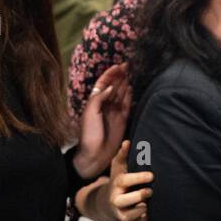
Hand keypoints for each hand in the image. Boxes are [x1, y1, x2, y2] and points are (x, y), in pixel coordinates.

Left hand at [73, 64, 131, 178]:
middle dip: (119, 76)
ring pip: (121, 94)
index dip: (110, 74)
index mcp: (95, 102)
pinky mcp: (122, 119)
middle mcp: (105, 105)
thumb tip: (110, 86)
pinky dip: (129, 96)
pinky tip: (132, 88)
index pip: (103, 84)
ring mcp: (114, 112)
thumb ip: (99, 98)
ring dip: (125, 83)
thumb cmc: (89, 135)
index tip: (118, 66)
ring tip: (131, 72)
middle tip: (128, 65)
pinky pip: (127, 104)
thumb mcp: (90, 114)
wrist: (95, 155)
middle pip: (113, 86)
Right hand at [107, 140, 151, 220]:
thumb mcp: (119, 167)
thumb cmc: (118, 181)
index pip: (125, 181)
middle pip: (125, 200)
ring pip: (130, 215)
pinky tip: (149, 213)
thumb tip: (127, 142)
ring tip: (147, 203)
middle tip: (150, 191)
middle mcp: (116, 199)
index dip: (138, 178)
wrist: (107, 202)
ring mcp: (120, 212)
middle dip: (139, 195)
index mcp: (116, 184)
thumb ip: (123, 155)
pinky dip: (144, 219)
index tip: (151, 175)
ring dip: (141, 209)